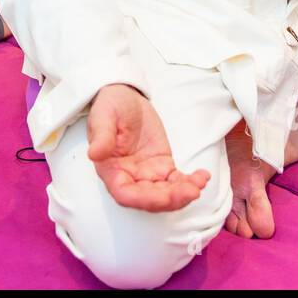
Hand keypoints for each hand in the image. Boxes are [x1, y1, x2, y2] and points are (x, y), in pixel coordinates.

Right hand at [87, 84, 208, 211]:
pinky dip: (190, 182)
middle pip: (149, 199)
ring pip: (166, 193)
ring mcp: (147, 174)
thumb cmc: (109, 106)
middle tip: (192, 191)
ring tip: (200, 182)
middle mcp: (129, 177)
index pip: (125, 194)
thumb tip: (94, 154)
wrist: (125, 97)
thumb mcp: (104, 115)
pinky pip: (177, 181)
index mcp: (111, 170)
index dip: (143, 200)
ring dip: (183, 193)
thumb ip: (101, 136)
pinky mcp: (162, 166)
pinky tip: (203, 176)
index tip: (163, 197)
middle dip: (171, 199)